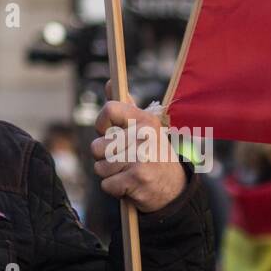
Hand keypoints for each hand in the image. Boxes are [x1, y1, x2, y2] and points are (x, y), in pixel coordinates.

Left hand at [89, 94, 185, 213]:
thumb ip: (124, 107)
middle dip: (104, 158)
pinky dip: (115, 189)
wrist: (173, 187)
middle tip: (123, 160)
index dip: (101, 125)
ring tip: (127, 172)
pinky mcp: (138, 178)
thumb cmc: (150, 153)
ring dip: (109, 174)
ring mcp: (141, 157)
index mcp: (144, 119)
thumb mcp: (143, 127)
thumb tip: (110, 82)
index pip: (108, 110)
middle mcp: (143, 135)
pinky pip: (106, 184)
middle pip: (97, 146)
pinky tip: (130, 185)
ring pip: (99, 167)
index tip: (108, 133)